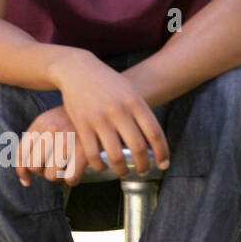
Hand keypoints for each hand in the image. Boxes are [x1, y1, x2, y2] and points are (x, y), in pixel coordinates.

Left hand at [16, 106, 89, 186]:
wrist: (103, 106)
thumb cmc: (77, 119)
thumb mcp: (53, 121)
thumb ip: (38, 141)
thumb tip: (24, 179)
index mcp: (41, 123)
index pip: (22, 153)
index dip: (22, 171)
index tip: (27, 181)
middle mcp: (50, 130)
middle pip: (34, 166)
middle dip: (43, 172)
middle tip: (54, 169)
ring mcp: (67, 140)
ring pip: (51, 175)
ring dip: (59, 177)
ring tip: (67, 169)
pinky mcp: (84, 150)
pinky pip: (70, 178)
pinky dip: (73, 180)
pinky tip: (78, 172)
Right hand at [50, 50, 169, 177]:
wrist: (77, 69)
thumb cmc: (107, 82)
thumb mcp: (129, 91)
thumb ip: (141, 112)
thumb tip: (155, 140)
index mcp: (134, 101)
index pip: (155, 133)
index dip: (162, 153)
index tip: (163, 165)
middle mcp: (118, 110)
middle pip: (138, 147)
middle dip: (144, 165)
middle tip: (143, 171)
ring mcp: (99, 118)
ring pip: (115, 154)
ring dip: (122, 169)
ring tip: (123, 172)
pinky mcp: (81, 124)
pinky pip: (93, 153)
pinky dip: (99, 165)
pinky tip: (102, 166)